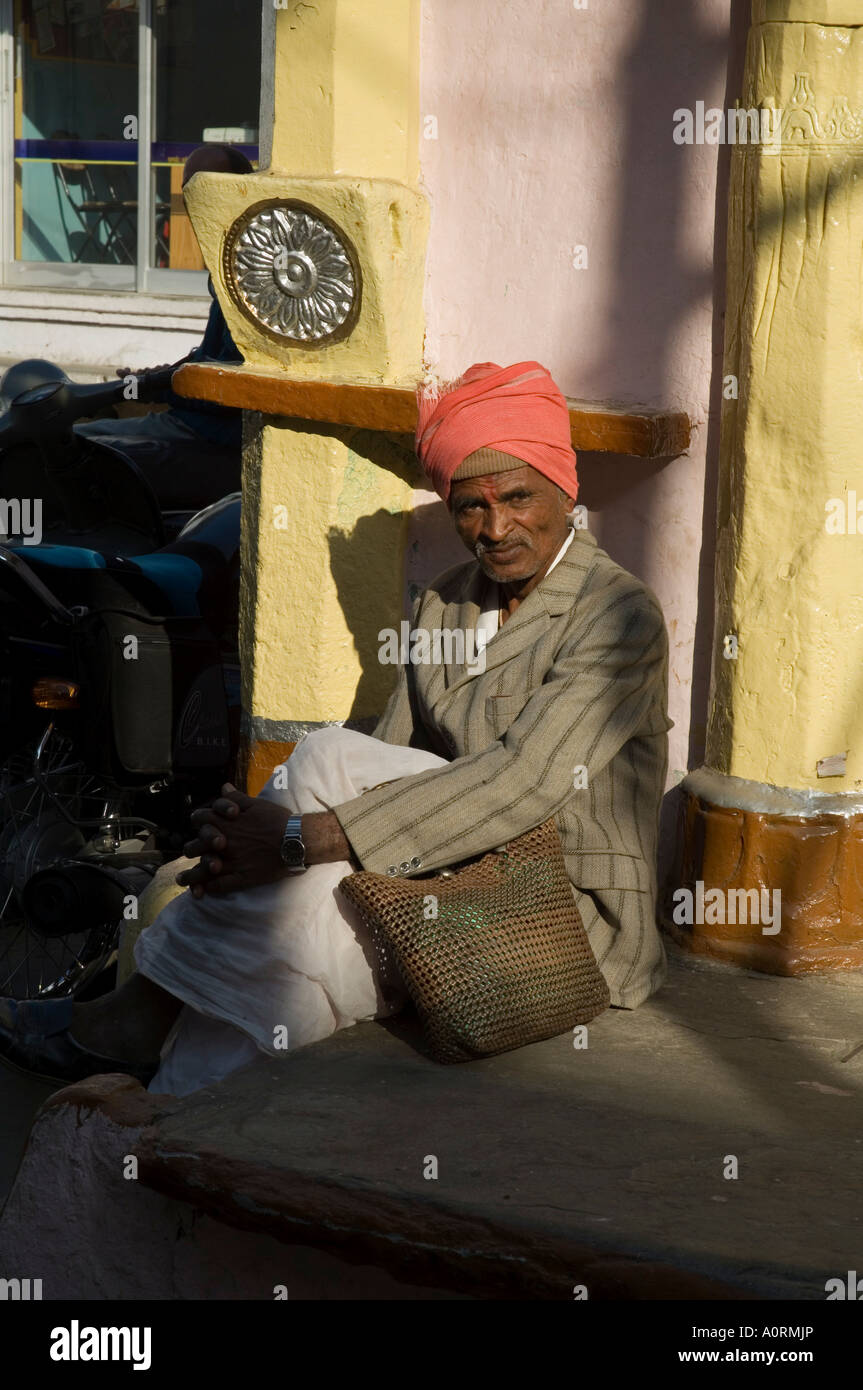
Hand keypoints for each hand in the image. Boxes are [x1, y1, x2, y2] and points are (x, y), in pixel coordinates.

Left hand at [176, 783, 290, 896]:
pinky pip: (220, 886)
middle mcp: (225, 842)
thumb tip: (224, 788)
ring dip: (191, 876)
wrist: (296, 840)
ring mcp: (232, 862)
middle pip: (196, 846)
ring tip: (183, 880)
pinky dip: (210, 889)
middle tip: (189, 852)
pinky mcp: (242, 878)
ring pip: (204, 871)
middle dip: (191, 848)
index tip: (200, 825)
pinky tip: (205, 891)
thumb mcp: (256, 804)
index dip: (199, 821)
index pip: (201, 819)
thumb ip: (237, 798)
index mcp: (227, 823)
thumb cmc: (278, 820)